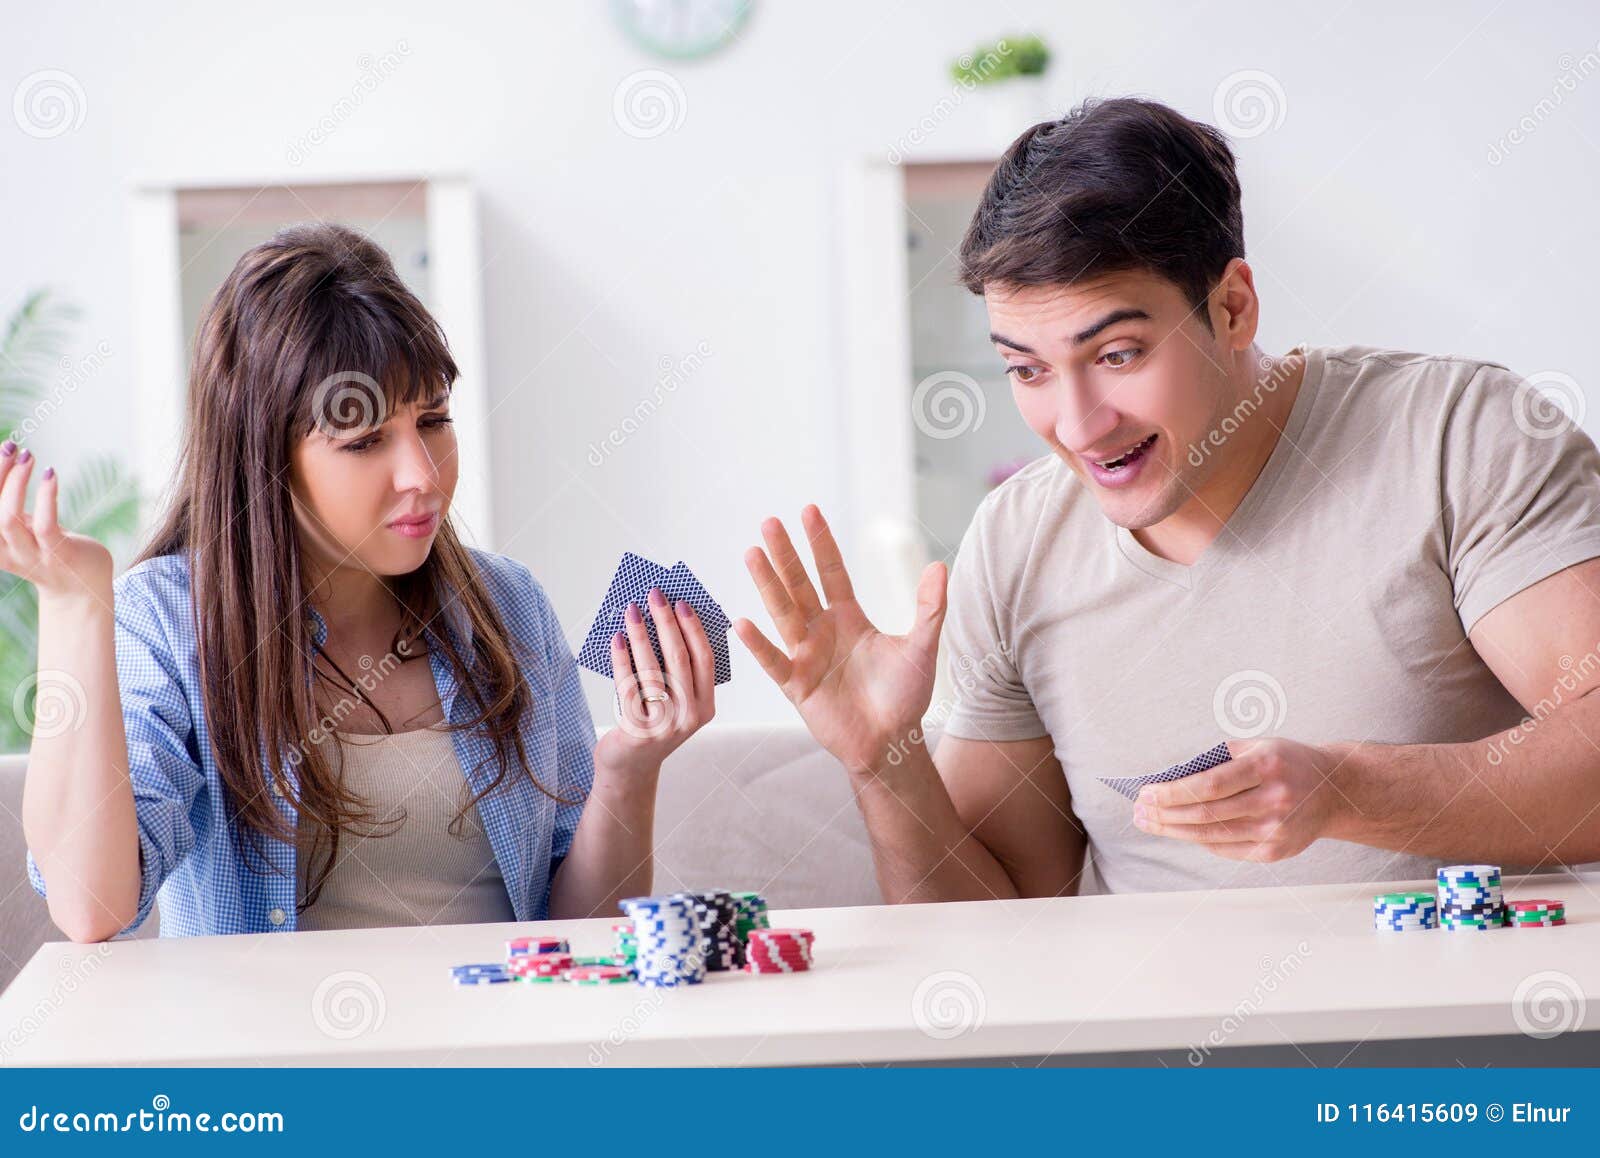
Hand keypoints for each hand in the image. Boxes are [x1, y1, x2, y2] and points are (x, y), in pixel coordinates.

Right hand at [0, 444, 112, 601]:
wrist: (83, 590)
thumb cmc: (51, 550)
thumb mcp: (25, 527)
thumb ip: (10, 505)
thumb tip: (9, 461)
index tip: (1, 448)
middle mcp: (5, 551)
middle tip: (10, 445)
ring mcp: (31, 555)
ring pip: (8, 519)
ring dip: (15, 483)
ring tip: (28, 456)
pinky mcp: (58, 555)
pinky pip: (45, 525)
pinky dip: (44, 497)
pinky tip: (50, 475)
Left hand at [593, 587, 717, 775]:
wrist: (630, 768)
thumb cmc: (653, 726)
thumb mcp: (676, 704)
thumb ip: (677, 673)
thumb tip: (665, 622)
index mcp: (706, 707)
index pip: (704, 659)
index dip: (693, 628)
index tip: (681, 602)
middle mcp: (689, 716)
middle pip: (679, 658)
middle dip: (666, 622)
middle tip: (655, 596)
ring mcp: (664, 725)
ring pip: (652, 668)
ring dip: (641, 634)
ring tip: (631, 611)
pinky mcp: (638, 730)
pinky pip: (628, 684)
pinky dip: (621, 657)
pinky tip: (616, 638)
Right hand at [734, 505, 946, 776]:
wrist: (891, 743)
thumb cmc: (905, 696)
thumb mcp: (921, 647)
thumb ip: (929, 608)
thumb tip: (940, 566)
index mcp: (849, 618)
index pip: (831, 571)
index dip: (821, 543)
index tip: (809, 510)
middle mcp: (823, 631)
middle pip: (799, 584)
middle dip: (785, 554)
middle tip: (769, 522)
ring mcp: (806, 656)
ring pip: (783, 613)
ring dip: (768, 585)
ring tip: (752, 554)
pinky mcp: (797, 686)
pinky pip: (775, 661)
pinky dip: (759, 644)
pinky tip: (742, 622)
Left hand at [1131, 737, 1347, 861]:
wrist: (1334, 791)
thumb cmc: (1287, 762)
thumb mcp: (1257, 746)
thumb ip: (1218, 758)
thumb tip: (1171, 776)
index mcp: (1266, 767)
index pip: (1208, 785)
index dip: (1172, 792)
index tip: (1145, 793)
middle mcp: (1273, 800)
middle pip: (1206, 814)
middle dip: (1165, 814)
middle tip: (1139, 811)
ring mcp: (1276, 830)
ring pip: (1212, 836)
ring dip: (1175, 830)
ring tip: (1150, 823)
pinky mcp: (1275, 851)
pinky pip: (1227, 848)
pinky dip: (1199, 840)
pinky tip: (1179, 831)